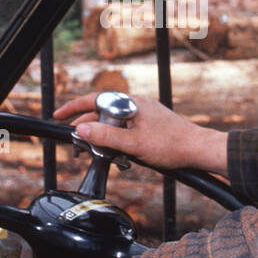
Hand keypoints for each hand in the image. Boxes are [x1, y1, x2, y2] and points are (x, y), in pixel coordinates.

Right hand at [54, 92, 227, 174]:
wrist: (198, 150)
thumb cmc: (171, 145)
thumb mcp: (133, 144)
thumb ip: (105, 137)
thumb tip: (81, 130)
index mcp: (131, 103)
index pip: (94, 100)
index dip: (73, 108)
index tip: (58, 116)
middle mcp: (136, 105)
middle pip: (102, 114)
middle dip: (89, 131)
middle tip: (79, 148)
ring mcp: (143, 115)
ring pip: (114, 125)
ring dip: (106, 141)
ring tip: (104, 156)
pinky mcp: (149, 125)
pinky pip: (126, 131)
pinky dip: (119, 143)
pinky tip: (122, 158)